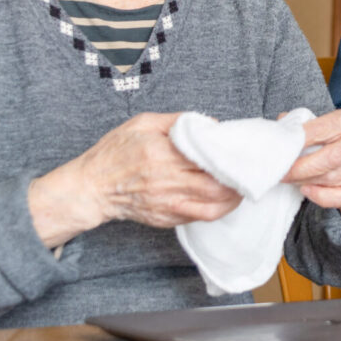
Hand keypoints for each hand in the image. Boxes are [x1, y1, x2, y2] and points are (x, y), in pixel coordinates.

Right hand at [28, 112, 240, 246]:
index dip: (228, 156)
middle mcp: (165, 182)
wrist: (91, 188)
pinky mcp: (166, 219)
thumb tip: (209, 124)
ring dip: (233, 198)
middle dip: (238, 180)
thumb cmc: (114, 152)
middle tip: (249, 170)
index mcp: (161, 154)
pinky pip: (199, 218)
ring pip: (212, 207)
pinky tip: (225, 199)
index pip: (205, 157)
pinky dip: (217, 209)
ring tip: (243, 187)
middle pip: (215, 186)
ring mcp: (166, 204)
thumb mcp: (142, 123)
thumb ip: (177, 121)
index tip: (242, 151)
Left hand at [282, 108, 340, 228]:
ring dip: (305, 181)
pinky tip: (306, 190)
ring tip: (290, 179)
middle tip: (281, 172)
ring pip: (330, 179)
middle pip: (329, 158)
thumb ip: (305, 124)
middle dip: (300, 168)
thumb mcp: (328, 124)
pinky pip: (338, 197)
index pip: (319, 130)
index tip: (279, 150)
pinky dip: (319, 196)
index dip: (297, 141)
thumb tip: (281, 124)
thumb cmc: (340, 140)